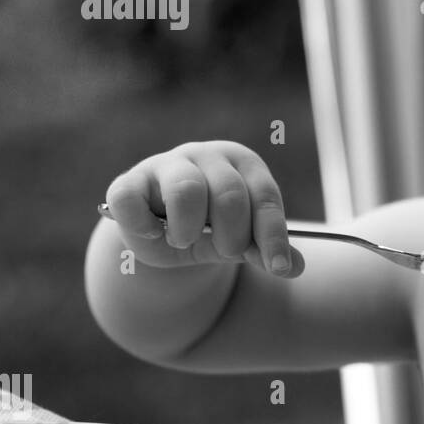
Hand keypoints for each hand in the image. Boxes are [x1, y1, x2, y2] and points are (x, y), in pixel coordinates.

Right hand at [103, 141, 304, 276]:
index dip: (273, 235)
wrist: (162, 232)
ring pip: (186, 191)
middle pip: (229, 195)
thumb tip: (294, 268)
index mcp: (243, 163)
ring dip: (189, 229)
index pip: (265, 196)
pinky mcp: (129, 182)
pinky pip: (131, 199)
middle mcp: (207, 155)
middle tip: (224, 251)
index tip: (279, 267)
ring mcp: (166, 164)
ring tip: (184, 240)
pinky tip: (151, 233)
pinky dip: (143, 225)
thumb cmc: (210, 229)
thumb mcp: (241, 240)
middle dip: (232, 237)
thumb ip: (265, 251)